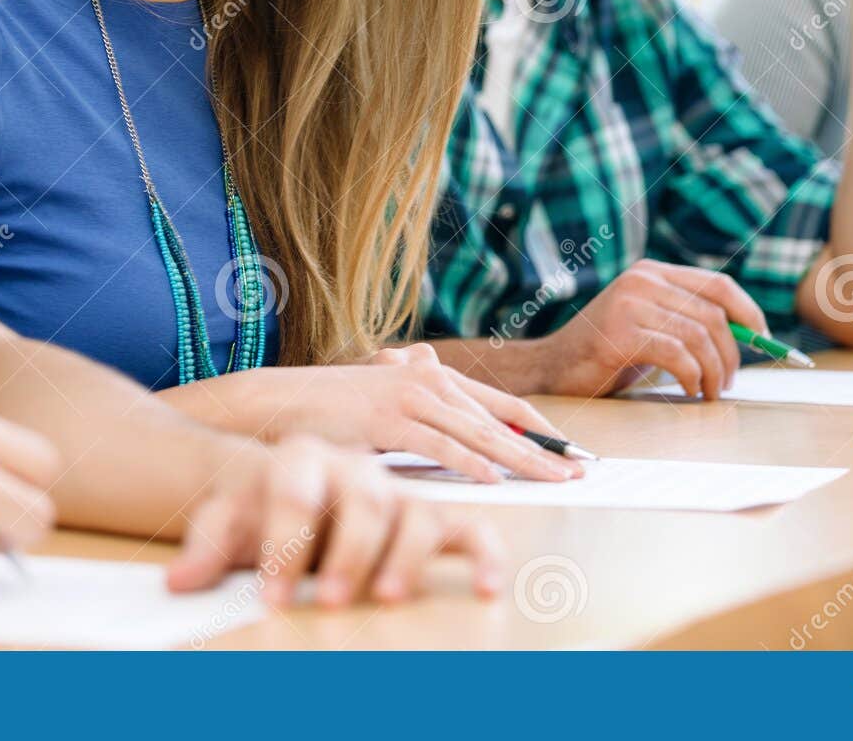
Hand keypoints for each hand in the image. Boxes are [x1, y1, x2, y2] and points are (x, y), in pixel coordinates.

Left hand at [166, 435, 504, 607]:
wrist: (292, 485)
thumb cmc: (260, 509)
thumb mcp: (229, 519)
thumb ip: (206, 544)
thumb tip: (179, 580)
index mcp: (302, 459)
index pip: (294, 491)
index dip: (283, 541)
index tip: (270, 593)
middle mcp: (357, 471)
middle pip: (364, 500)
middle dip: (348, 552)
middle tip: (328, 600)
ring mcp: (399, 493)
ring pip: (417, 512)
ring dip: (407, 555)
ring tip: (388, 596)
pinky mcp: (434, 519)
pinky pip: (470, 530)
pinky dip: (485, 555)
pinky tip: (488, 587)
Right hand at [310, 343, 577, 481]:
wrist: (274, 403)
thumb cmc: (329, 412)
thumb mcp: (386, 407)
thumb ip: (423, 412)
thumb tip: (458, 431)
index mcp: (431, 373)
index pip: (500, 404)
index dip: (540, 429)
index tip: (571, 451)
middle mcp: (426, 376)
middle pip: (498, 419)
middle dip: (542, 448)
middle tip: (578, 469)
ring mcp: (407, 395)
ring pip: (477, 432)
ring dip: (520, 458)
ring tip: (553, 478)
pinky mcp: (386, 418)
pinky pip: (438, 444)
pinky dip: (470, 462)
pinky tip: (496, 478)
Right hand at [535, 260, 766, 398]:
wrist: (551, 370)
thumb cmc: (606, 354)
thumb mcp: (648, 326)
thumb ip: (686, 319)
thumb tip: (750, 335)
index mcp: (651, 273)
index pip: (718, 284)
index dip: (749, 313)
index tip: (763, 340)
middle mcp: (641, 281)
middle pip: (714, 314)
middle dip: (732, 354)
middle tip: (727, 383)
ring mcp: (628, 304)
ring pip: (700, 337)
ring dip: (714, 372)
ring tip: (708, 392)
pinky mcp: (619, 334)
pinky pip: (678, 355)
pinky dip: (693, 378)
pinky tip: (689, 391)